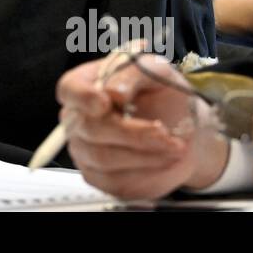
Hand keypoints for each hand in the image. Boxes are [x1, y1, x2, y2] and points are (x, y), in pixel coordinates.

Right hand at [57, 52, 228, 200]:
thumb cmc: (164, 94)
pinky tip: (164, 161)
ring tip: (174, 147)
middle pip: (92, 129)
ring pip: (104, 158)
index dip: (83, 97)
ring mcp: (84, 150)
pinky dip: (145, 173)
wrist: (183, 128)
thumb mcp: (156, 71)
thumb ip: (133, 74)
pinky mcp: (99, 177)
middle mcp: (78, 118)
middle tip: (165, 133)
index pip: (70, 89)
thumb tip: (113, 93)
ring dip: (145, 155)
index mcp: (85, 84)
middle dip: (133, 134)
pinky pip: (114, 182)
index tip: (105, 103)